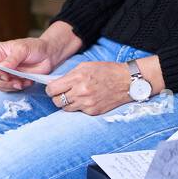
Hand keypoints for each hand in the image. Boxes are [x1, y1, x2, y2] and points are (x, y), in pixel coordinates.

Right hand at [0, 36, 53, 91]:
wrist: (47, 55)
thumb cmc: (34, 47)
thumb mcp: (23, 49)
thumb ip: (12, 59)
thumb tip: (1, 67)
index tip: (6, 76)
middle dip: (5, 82)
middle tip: (17, 82)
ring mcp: (5, 73)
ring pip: (0, 85)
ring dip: (12, 86)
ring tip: (24, 81)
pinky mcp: (12, 80)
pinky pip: (9, 89)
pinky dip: (18, 88)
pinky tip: (27, 82)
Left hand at [45, 57, 163, 114]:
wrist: (126, 81)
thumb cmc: (107, 71)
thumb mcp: (86, 66)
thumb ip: (70, 75)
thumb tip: (56, 83)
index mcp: (77, 78)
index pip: (52, 89)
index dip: (50, 89)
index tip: (53, 88)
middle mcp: (81, 92)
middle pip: (56, 101)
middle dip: (57, 97)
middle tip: (63, 93)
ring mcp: (87, 104)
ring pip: (66, 109)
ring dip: (67, 103)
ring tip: (75, 96)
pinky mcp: (93, 111)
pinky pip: (79, 112)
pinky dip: (80, 107)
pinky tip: (87, 100)